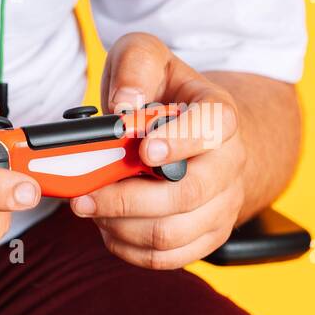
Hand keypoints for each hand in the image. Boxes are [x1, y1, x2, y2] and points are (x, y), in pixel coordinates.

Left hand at [71, 33, 244, 268]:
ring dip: (121, 226)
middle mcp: (230, 163)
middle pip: (187, 195)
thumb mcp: (147, 56)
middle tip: (84, 195)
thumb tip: (123, 106)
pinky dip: (128, 248)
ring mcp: (222, 204)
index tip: (143, 149)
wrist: (197, 128)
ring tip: (90, 208)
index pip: (212, 128)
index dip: (179, 142)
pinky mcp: (207, 235)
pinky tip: (108, 226)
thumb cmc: (166, 91)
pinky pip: (168, 257)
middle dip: (128, 199)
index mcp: (219, 114)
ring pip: (172, 233)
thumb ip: (135, 69)